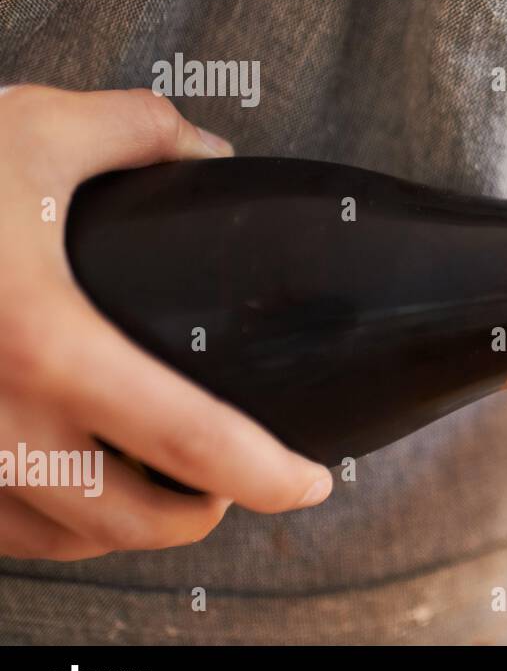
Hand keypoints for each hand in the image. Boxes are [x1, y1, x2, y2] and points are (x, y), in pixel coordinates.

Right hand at [0, 84, 332, 560]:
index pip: (194, 441)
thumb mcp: (31, 132)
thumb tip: (204, 153)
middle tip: (237, 483)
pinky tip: (73, 481)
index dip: (269, 475)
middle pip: (134, 520)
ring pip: (62, 539)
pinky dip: (52, 520)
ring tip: (167, 486)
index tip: (311, 481)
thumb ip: (135, 135)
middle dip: (204, 513)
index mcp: (47, 343)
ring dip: (128, 526)